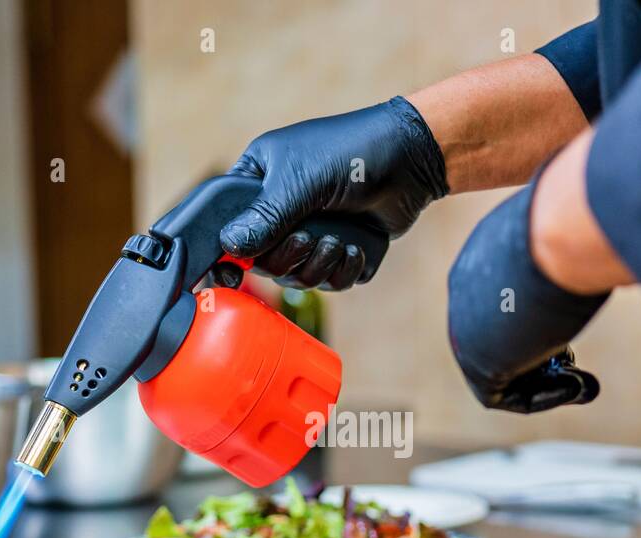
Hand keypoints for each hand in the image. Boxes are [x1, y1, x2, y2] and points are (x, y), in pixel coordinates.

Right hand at [219, 97, 447, 289]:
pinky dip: (343, 271)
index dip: (227, 253)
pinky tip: (356, 247)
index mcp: (260, 183)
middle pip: (265, 262)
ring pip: (298, 276)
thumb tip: (230, 246)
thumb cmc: (352, 152)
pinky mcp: (342, 250)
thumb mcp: (300, 180)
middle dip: (290, 259)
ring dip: (319, 266)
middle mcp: (282, 211)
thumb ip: (265, 215)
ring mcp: (313, 232)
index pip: (229, 226)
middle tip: (309, 239)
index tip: (228, 275)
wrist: (412, 159)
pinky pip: (331, 281)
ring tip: (340, 241)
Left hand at [448, 181, 607, 412]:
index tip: (571, 325)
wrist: (559, 233)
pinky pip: (503, 395)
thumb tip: (605, 236)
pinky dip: (543, 396)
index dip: (539, 315)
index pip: (502, 294)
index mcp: (483, 249)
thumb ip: (573, 242)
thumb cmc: (574, 219)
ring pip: (501, 367)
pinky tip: (576, 386)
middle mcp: (465, 287)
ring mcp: (463, 327)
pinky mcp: (476, 363)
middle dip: (538, 353)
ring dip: (542, 381)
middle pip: (498, 333)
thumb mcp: (570, 227)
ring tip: (581, 381)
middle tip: (575, 361)